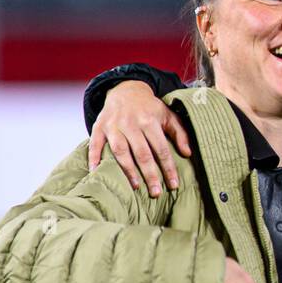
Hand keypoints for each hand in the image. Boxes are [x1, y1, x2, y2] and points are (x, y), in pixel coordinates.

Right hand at [88, 80, 192, 196]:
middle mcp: (131, 123)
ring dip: (128, 170)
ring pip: (120, 151)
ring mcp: (113, 125)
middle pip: (141, 153)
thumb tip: (187, 153)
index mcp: (149, 120)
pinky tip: (96, 171)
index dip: (168, 168)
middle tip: (156, 193)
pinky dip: (94, 157)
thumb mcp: (167, 115)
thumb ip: (180, 133)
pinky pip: (95, 143)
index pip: (161, 148)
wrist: (125, 89)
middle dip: (150, 174)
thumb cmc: (149, 108)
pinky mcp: (99, 127)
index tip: (174, 184)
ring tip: (136, 186)